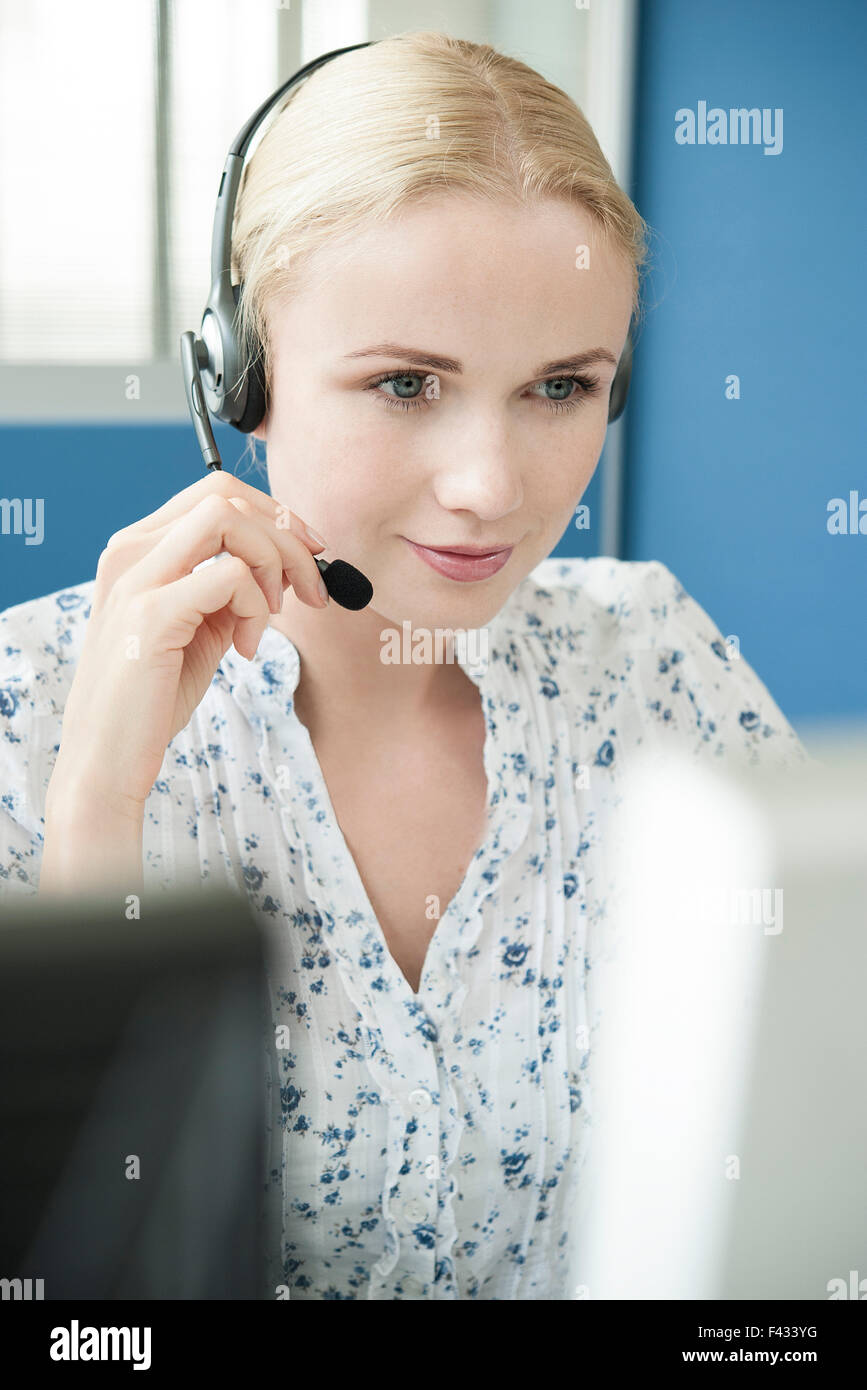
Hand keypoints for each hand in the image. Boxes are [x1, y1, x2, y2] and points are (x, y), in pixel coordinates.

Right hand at [48, 469, 328, 811]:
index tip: (311, 556)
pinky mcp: (151, 613)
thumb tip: (287, 565)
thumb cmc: (153, 699)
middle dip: (288, 537)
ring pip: (230, 521)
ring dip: (275, 563)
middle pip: (227, 497)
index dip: (276, 516)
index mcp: (138, 549)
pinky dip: (257, 608)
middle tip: (312, 590)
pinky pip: (231, 576)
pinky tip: (247, 649)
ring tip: (274, 618)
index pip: (216, 493)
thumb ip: (231, 592)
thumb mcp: (200, 630)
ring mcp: (136, 578)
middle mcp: (130, 551)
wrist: (107, 759)